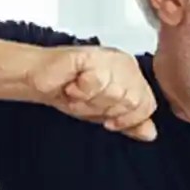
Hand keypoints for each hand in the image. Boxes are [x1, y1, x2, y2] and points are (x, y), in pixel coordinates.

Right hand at [27, 46, 156, 140]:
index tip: (106, 120)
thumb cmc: (68, 92)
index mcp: (132, 76)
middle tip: (86, 100)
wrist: (39, 79)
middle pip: (132, 101)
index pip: (147, 105)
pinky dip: (81, 90)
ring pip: (116, 93)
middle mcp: (124, 64)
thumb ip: (128, 123)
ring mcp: (110, 58)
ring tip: (77, 92)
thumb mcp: (103, 114)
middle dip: (103, 109)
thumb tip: (151, 134)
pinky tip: (72, 84)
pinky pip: (97, 82)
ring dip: (90, 100)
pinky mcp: (93, 55)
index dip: (125, 119)